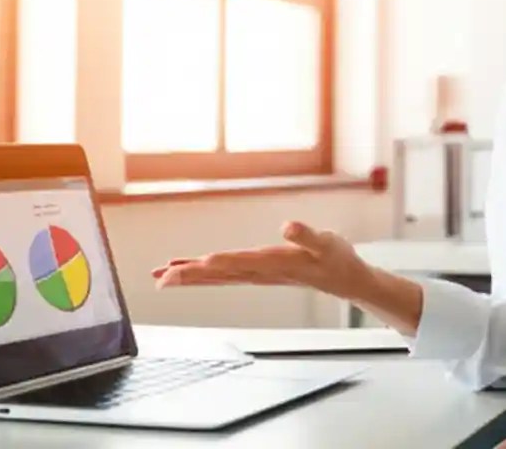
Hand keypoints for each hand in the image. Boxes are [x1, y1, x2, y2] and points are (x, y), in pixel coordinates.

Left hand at [150, 221, 373, 300]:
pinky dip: (201, 273)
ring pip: (216, 277)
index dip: (222, 263)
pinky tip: (186, 269)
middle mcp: (261, 271)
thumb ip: (307, 235)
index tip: (200, 264)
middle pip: (220, 274)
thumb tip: (288, 226)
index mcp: (277, 263)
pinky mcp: (255, 272)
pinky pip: (222, 275)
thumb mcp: (328, 243)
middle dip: (191, 276)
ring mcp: (256, 274)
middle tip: (162, 277)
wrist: (343, 279)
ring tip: (161, 276)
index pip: (244, 263)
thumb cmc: (336, 259)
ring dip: (189, 276)